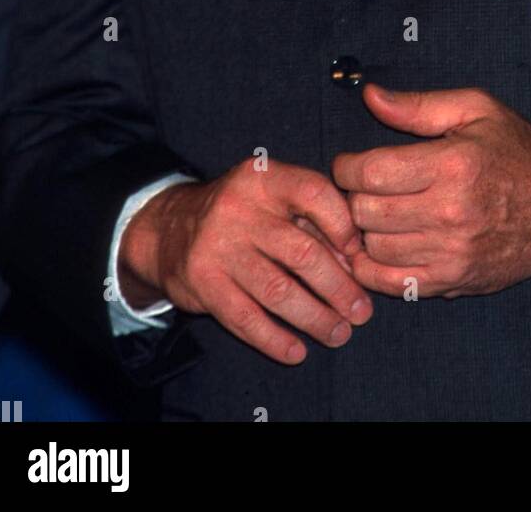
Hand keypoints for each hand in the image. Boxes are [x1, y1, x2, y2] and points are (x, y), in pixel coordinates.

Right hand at [117, 157, 373, 363]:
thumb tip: (355, 262)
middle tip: (360, 312)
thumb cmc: (242, 213)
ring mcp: (217, 246)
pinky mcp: (202, 283)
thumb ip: (312, 220)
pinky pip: (245, 319)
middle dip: (338, 287)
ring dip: (314, 318)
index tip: (360, 257)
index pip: (313, 193)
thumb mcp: (272, 197)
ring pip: (277, 291)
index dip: (343, 226)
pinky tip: (297, 351)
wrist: (170, 228)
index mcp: (263, 177)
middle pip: (301, 252)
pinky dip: (275, 340)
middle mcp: (238, 208)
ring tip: (338, 333)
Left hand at [332, 85, 530, 298]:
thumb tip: (370, 97)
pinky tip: (379, 246)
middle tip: (364, 187)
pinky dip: (374, 266)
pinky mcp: (454, 280)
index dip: (346, 167)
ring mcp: (452, 252)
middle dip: (354, 196)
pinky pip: (392, 283)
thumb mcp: (476, 110)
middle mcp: (451, 212)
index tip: (349, 164)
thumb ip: (419, 105)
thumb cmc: (518, 152)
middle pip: (366, 212)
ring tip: (376, 213)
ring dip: (365, 230)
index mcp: (453, 165)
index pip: (372, 173)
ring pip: (375, 247)